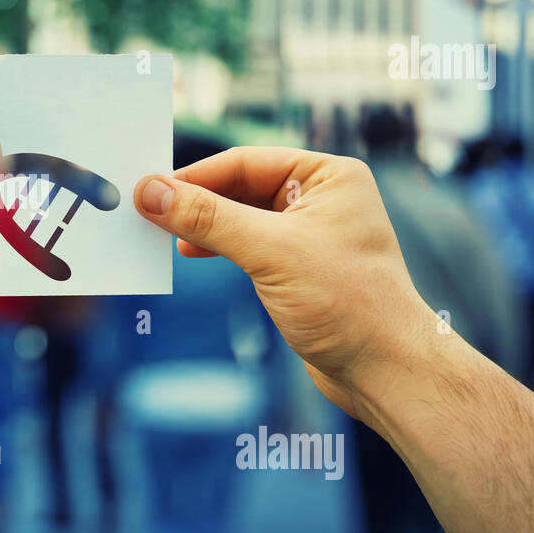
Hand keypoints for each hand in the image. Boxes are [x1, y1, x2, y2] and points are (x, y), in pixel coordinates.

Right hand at [134, 147, 434, 421]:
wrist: (385, 370)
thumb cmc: (348, 303)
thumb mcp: (269, 252)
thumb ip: (207, 218)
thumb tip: (151, 193)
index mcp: (328, 175)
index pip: (245, 163)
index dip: (194, 176)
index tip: (149, 190)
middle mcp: (322, 197)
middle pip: (240, 187)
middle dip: (196, 201)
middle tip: (148, 213)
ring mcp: (311, 233)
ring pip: (241, 216)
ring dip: (204, 225)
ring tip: (165, 237)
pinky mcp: (300, 267)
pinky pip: (248, 244)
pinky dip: (218, 246)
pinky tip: (193, 252)